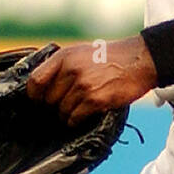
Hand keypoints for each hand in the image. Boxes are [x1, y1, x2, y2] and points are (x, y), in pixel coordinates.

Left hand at [25, 36, 157, 126]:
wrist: (139, 60)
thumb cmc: (110, 57)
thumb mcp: (81, 52)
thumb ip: (61, 65)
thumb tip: (43, 84)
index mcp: (65, 57)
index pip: (35, 80)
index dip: (34, 95)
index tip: (39, 100)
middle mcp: (71, 70)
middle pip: (48, 99)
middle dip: (54, 106)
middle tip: (63, 106)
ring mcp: (83, 85)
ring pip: (61, 111)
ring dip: (66, 115)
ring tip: (76, 110)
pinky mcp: (95, 100)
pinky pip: (74, 118)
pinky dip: (75, 121)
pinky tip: (83, 115)